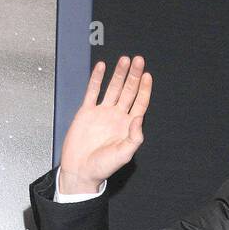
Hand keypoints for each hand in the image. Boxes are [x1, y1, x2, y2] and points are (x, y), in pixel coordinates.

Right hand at [58, 55, 151, 193]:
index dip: (144, 89)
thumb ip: (134, 137)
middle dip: (134, 76)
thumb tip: (139, 118)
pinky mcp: (86, 111)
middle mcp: (116, 117)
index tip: (147, 76)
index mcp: (127, 126)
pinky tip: (102, 67)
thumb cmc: (102, 167)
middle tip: (139, 60)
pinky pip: (93, 91)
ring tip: (125, 60)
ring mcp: (102, 112)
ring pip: (113, 88)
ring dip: (119, 74)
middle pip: (128, 91)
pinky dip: (97, 79)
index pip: (139, 103)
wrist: (80, 170)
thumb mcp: (124, 154)